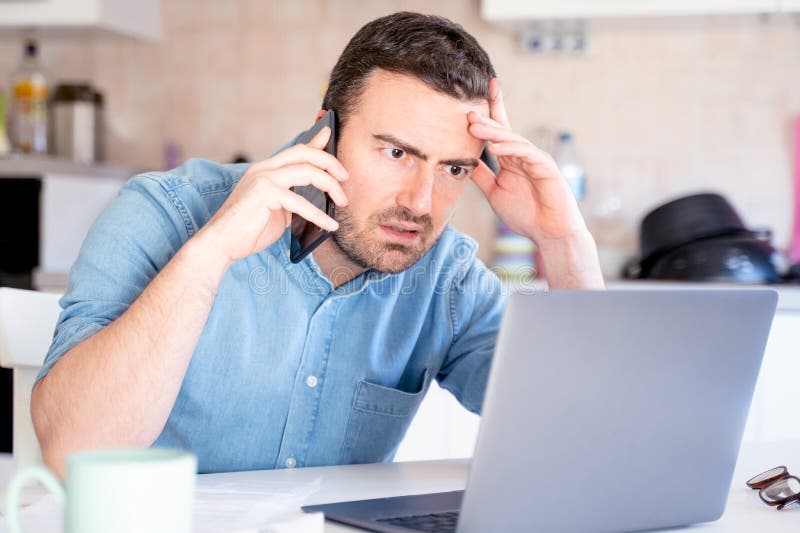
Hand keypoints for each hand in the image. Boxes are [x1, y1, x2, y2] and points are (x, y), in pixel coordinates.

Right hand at [194, 126, 348, 264]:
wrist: (221, 244)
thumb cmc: (248, 230)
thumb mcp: (278, 210)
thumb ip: (294, 198)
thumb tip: (319, 197)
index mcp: (266, 170)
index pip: (297, 150)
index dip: (317, 141)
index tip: (332, 134)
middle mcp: (264, 169)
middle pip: (305, 153)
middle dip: (330, 161)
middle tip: (346, 177)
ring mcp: (263, 179)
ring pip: (307, 172)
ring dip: (330, 185)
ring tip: (343, 202)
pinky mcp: (264, 194)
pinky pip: (300, 202)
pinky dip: (319, 215)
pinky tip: (330, 226)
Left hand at [468, 79, 587, 244]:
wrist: (549, 232)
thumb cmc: (526, 214)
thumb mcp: (494, 192)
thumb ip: (481, 176)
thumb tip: (464, 161)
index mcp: (510, 159)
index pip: (497, 134)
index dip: (487, 117)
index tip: (470, 103)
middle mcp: (522, 155)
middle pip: (502, 131)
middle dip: (485, 120)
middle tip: (467, 111)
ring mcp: (535, 159)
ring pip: (512, 139)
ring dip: (493, 132)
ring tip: (474, 126)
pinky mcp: (545, 167)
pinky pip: (526, 153)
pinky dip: (510, 148)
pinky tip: (494, 147)